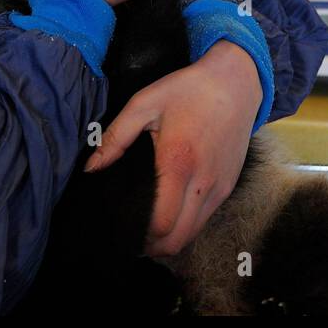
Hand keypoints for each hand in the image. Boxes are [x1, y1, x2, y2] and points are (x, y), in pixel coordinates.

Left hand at [84, 40, 260, 256]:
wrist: (236, 82)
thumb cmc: (188, 90)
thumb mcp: (144, 103)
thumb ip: (115, 138)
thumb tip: (91, 168)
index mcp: (178, 162)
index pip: (162, 222)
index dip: (140, 234)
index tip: (123, 228)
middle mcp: (203, 181)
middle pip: (178, 238)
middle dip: (152, 246)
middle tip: (132, 236)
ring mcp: (219, 187)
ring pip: (193, 234)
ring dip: (170, 238)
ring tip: (148, 228)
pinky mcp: (228, 186)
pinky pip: (205, 219)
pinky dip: (187, 225)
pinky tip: (171, 212)